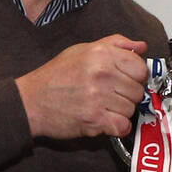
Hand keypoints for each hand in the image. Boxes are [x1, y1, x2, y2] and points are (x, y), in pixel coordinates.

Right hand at [16, 35, 148, 138]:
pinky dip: (116, 127)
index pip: (141, 68)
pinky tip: (104, 120)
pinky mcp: (94, 119)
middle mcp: (102, 73)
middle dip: (127, 96)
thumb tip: (142, 47)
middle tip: (111, 96)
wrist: (30, 101)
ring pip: (130, 110)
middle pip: (137, 91)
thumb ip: (115, 44)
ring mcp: (98, 97)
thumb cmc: (56, 75)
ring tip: (102, 106)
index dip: (136, 77)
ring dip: (120, 112)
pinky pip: (122, 126)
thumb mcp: (82, 50)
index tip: (126, 81)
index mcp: (101, 53)